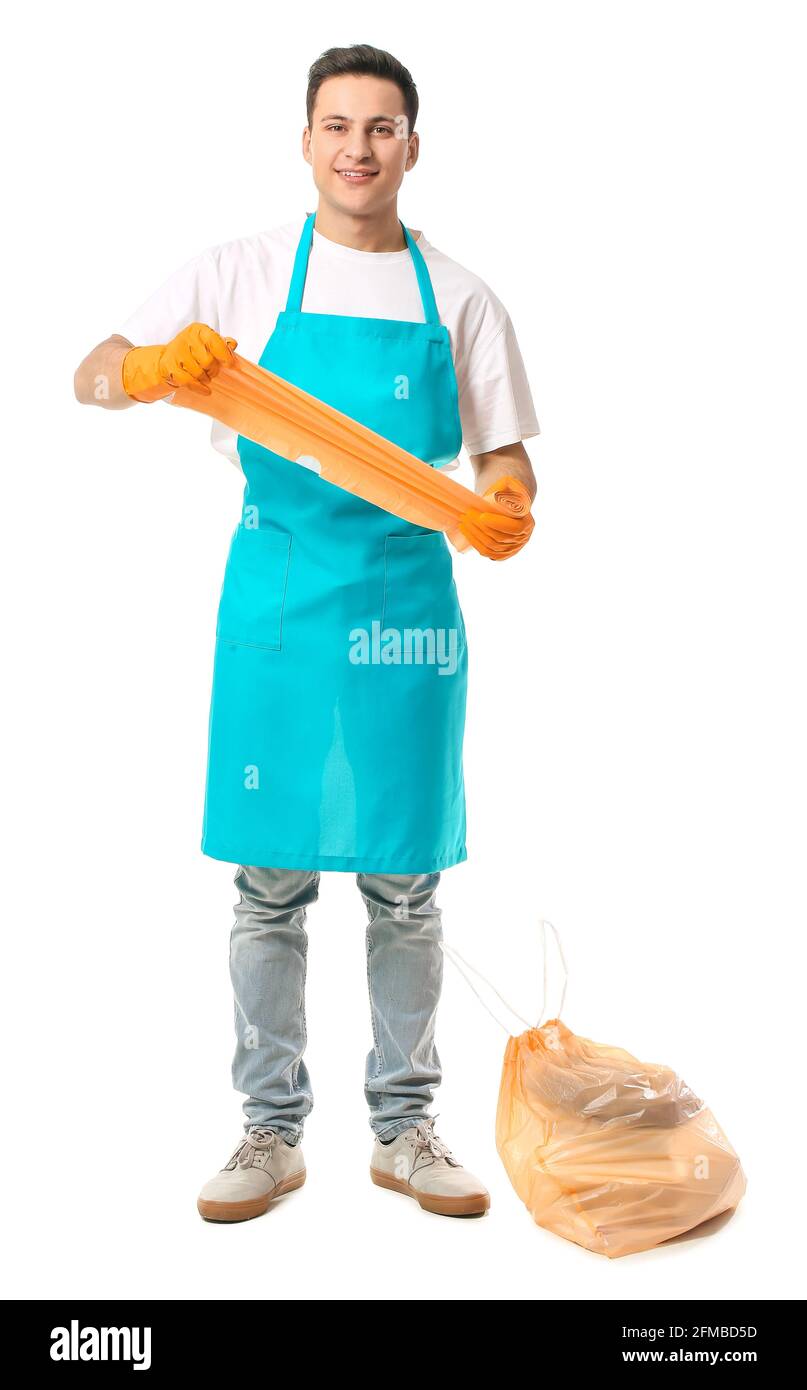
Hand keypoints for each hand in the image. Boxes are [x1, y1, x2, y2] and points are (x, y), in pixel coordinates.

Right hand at [121, 323, 236, 402]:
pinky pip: (188, 381)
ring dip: (204, 378)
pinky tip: (203, 389)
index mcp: (198, 330)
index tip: (230, 364)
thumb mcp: (209, 343)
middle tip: (211, 371)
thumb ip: (222, 344)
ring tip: (203, 375)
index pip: (215, 342)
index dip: (225, 355)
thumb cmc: (193, 351)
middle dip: (213, 370)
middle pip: (208, 361)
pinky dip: (198, 387)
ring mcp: (176, 352)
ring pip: (199, 373)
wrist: (169, 358)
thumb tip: (232, 344)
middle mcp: (186, 338)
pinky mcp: (169, 367)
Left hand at [459, 474, 534, 559]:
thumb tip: (495, 492)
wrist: (509, 505)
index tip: (481, 515)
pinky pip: (488, 553)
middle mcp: (522, 539)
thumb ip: (505, 485)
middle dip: (480, 528)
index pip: (513, 528)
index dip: (497, 524)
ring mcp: (512, 549)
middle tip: (467, 515)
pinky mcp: (502, 554)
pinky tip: (467, 534)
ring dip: (475, 535)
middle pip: (499, 538)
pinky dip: (476, 545)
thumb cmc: (508, 494)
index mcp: (528, 524)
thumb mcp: (510, 484)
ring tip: (463, 522)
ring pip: (491, 547)